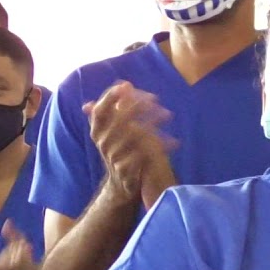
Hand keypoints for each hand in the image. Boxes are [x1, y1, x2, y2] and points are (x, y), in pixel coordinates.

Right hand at [85, 82, 175, 200]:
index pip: (99, 110)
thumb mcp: (114, 130)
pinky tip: (173, 140)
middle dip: (138, 106)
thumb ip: (117, 108)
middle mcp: (102, 143)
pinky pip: (144, 154)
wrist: (121, 184)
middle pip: (119, 119)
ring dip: (153, 122)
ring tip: (168, 115)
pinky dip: (160, 146)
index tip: (126, 85)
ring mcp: (113, 157)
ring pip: (134, 135)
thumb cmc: (120, 151)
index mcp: (97, 131)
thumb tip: (124, 84)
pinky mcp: (126, 170)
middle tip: (156, 99)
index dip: (110, 96)